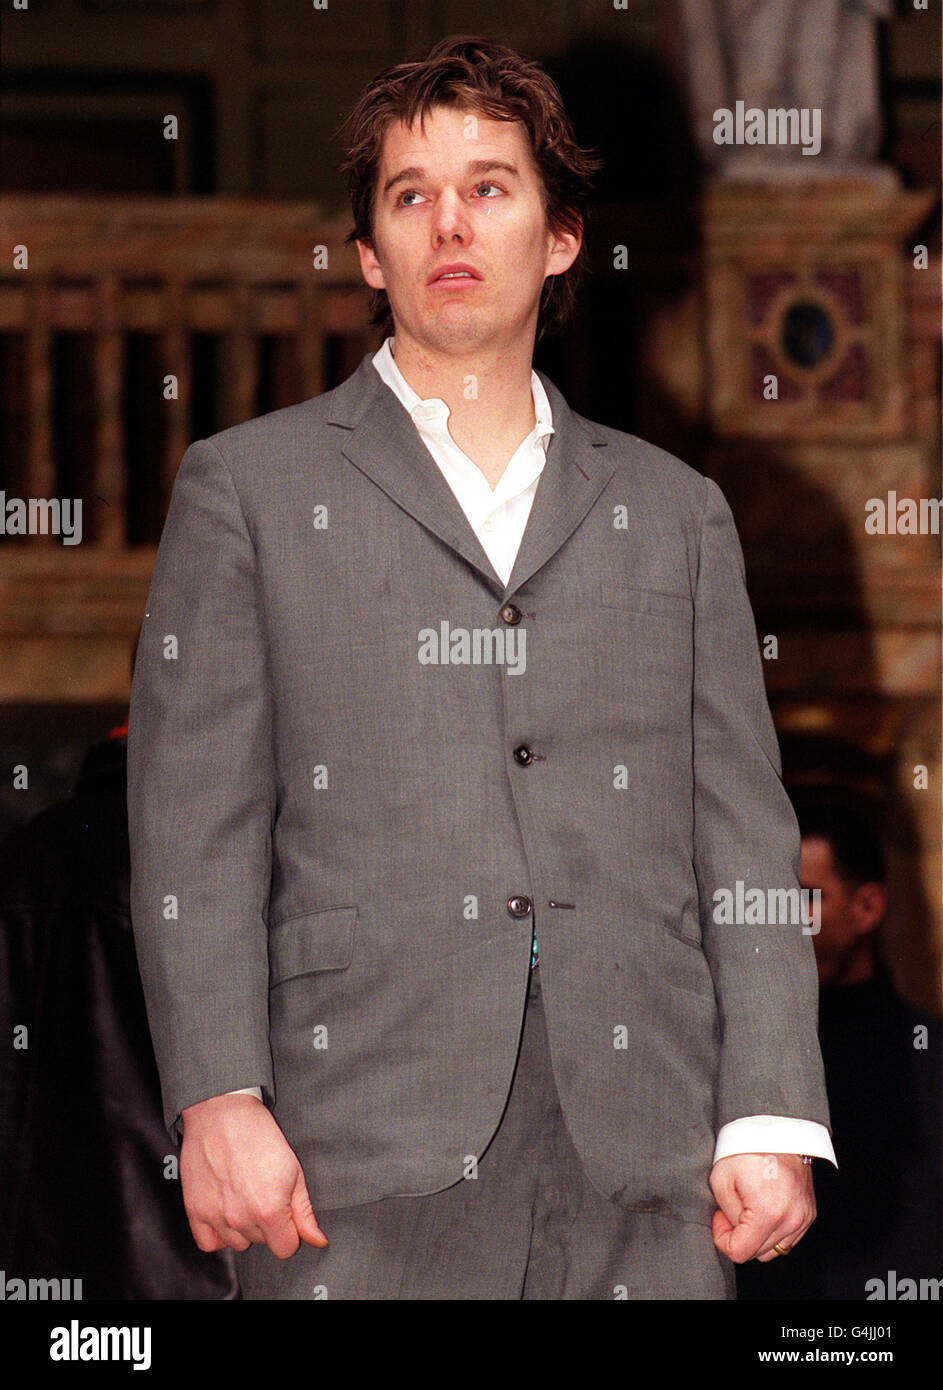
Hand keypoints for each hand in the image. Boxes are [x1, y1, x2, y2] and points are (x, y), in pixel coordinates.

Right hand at [179, 1092, 327, 1257]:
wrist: (222, 1113)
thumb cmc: (259, 1135)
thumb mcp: (293, 1169)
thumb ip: (304, 1212)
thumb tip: (317, 1241)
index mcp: (270, 1211)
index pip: (286, 1248)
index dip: (289, 1231)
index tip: (285, 1213)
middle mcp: (241, 1219)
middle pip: (262, 1243)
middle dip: (266, 1223)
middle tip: (262, 1192)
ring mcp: (216, 1217)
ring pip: (237, 1243)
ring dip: (242, 1227)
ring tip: (243, 1196)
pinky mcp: (195, 1212)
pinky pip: (209, 1244)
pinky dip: (218, 1234)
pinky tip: (225, 1211)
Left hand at [709, 1153, 815, 1262]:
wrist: (777, 1129)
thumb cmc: (748, 1148)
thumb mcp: (721, 1179)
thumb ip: (726, 1214)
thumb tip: (732, 1229)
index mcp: (768, 1213)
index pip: (740, 1252)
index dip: (723, 1238)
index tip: (719, 1218)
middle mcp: (791, 1220)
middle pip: (757, 1253)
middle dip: (739, 1236)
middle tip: (730, 1210)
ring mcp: (803, 1218)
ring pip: (774, 1250)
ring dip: (757, 1236)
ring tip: (747, 1208)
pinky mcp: (809, 1214)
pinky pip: (788, 1238)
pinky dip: (773, 1230)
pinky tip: (763, 1208)